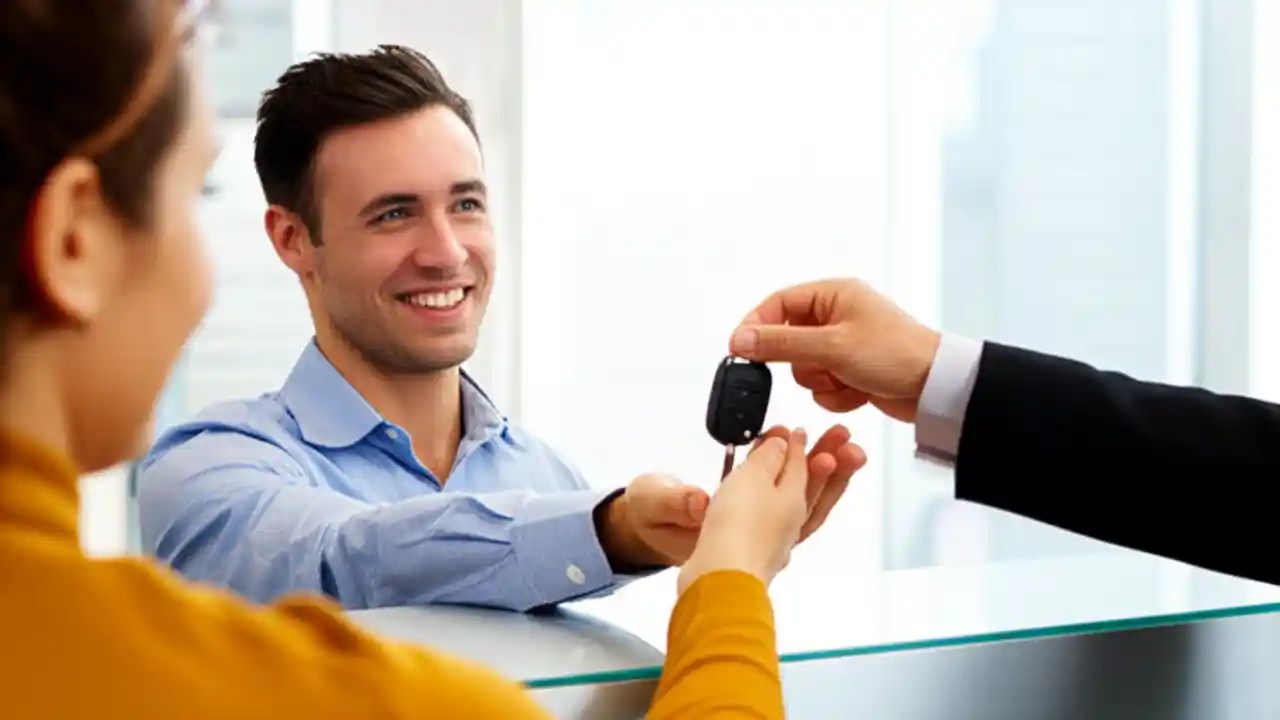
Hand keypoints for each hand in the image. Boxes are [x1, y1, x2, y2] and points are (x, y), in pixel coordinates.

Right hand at [596, 425, 866, 570]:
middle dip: (826, 457)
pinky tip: (772, 507)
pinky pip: (777, 524)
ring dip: (812, 482)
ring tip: (814, 465)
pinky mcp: (757, 556)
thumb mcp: (753, 477)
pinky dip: (779, 508)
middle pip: (813, 485)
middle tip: (838, 437)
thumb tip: (783, 443)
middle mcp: (793, 521)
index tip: (796, 429)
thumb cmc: (737, 528)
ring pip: (801, 506)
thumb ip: (768, 457)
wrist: (720, 580)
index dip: (799, 443)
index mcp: (796, 498)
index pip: (802, 463)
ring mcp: (777, 541)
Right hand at [729, 278, 941, 421]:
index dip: (757, 326)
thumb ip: (780, 343)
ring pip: (804, 369)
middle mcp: (837, 315)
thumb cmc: (895, 354)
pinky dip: (837, 394)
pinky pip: (823, 386)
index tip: (740, 350)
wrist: (937, 388)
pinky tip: (860, 392)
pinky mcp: (852, 371)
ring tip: (848, 379)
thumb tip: (739, 339)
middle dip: (802, 363)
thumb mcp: (830, 346)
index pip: (778, 303)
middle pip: (789, 340)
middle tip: (821, 367)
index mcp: (833, 295)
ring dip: (821, 382)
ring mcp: (844, 345)